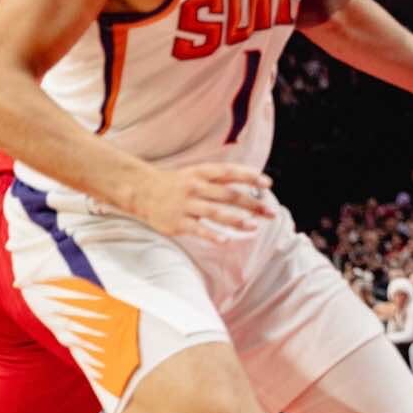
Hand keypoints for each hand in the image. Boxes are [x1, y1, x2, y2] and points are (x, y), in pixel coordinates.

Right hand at [128, 163, 275, 241]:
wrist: (141, 191)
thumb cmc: (178, 183)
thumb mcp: (197, 172)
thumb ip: (221, 178)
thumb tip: (253, 181)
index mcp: (202, 173)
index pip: (230, 172)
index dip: (249, 177)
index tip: (268, 183)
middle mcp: (195, 187)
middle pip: (228, 195)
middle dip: (251, 203)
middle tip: (271, 212)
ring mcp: (186, 205)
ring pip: (215, 213)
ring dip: (236, 220)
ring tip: (254, 227)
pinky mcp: (177, 222)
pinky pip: (197, 229)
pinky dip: (211, 235)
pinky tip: (225, 240)